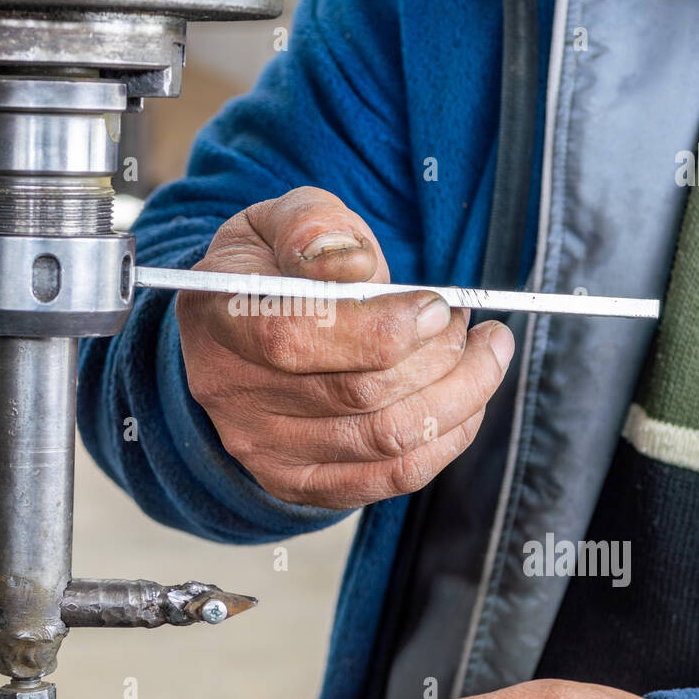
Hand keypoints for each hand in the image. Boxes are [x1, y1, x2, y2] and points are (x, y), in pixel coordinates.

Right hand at [176, 186, 513, 509]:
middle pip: (355, 393)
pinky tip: (468, 399)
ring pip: (384, 438)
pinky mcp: (296, 481)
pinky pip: (390, 476)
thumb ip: (313, 226)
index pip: (291, 336)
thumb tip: (355, 267)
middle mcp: (229, 390)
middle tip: (463, 319)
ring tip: (481, 352)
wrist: (242, 324)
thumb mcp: (283, 217)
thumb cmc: (276, 264)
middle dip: (438, 354)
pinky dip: (447, 438)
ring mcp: (260, 446)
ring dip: (458, 394)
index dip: (378, 327)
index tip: (437, 306)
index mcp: (217, 312)